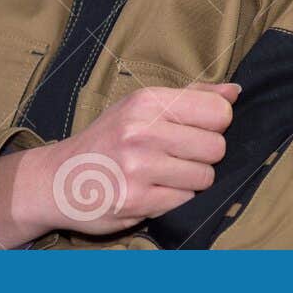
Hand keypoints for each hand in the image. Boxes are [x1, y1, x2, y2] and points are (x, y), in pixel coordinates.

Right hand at [0, 81, 239, 246]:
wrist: (58, 178)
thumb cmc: (106, 139)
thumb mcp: (139, 107)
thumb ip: (189, 97)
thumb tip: (234, 91)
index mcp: (145, 101)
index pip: (218, 111)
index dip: (215, 124)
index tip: (197, 129)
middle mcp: (141, 131)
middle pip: (216, 147)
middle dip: (204, 156)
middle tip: (177, 156)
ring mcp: (138, 168)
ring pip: (204, 177)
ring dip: (190, 181)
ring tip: (163, 174)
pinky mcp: (135, 200)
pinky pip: (184, 201)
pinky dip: (174, 200)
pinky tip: (152, 191)